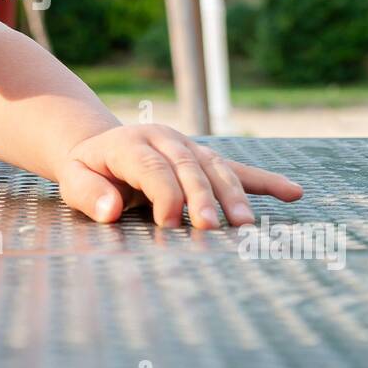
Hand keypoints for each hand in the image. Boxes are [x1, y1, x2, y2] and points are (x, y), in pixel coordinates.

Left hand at [53, 124, 302, 228]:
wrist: (100, 148)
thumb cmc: (88, 171)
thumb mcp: (74, 179)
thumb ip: (88, 193)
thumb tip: (110, 210)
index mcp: (131, 142)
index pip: (152, 166)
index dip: (163, 193)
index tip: (168, 223)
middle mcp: (164, 138)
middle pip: (189, 167)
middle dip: (202, 198)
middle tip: (211, 228)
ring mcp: (188, 145)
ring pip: (216, 168)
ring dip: (233, 195)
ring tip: (245, 225)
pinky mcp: (204, 157)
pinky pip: (238, 168)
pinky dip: (265, 181)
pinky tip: (292, 193)